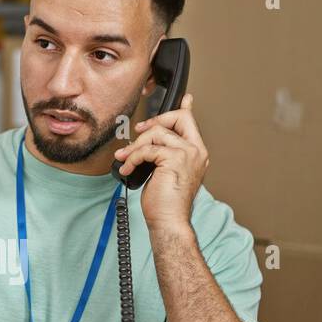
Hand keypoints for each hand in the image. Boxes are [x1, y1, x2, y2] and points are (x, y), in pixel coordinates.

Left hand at [112, 93, 208, 231]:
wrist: (168, 222)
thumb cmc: (165, 204)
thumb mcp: (164, 172)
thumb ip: (162, 154)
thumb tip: (151, 143)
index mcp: (196, 153)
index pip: (191, 122)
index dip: (184, 108)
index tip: (185, 98)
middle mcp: (196, 151)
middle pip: (178, 117)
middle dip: (156, 120)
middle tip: (139, 132)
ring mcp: (187, 154)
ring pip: (157, 133)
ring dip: (135, 147)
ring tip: (125, 160)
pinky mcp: (174, 160)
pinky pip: (147, 149)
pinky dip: (132, 158)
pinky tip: (127, 169)